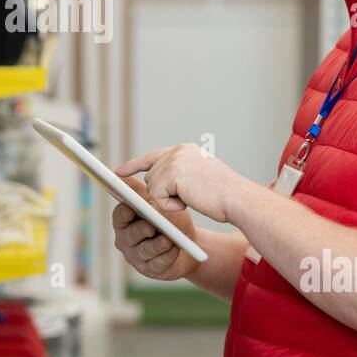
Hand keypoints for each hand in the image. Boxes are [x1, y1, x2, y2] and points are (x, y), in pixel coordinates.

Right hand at [111, 175, 200, 281]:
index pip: (119, 216)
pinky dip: (167, 256)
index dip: (125, 212)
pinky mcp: (150, 270)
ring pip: (144, 251)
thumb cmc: (168, 219)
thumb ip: (138, 189)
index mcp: (124, 222)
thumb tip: (120, 173)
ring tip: (168, 239)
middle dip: (141, 230)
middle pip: (130, 235)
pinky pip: (157, 264)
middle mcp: (126, 240)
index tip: (131, 207)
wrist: (187, 242)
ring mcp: (137, 257)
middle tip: (151, 226)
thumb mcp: (155, 201)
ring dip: (157, 245)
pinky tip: (175, 250)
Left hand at [116, 143, 241, 222]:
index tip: (118, 172)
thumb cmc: (224, 196)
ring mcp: (174, 160)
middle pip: (151, 176)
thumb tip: (155, 183)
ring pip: (153, 188)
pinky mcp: (171, 173)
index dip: (134, 165)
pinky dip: (171, 205)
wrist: (238, 199)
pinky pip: (158, 197)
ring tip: (194, 197)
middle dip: (163, 192)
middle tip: (188, 197)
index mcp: (186, 151)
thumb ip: (179, 176)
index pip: (153, 156)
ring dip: (170, 200)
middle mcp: (178, 151)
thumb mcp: (199, 179)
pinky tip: (190, 201)